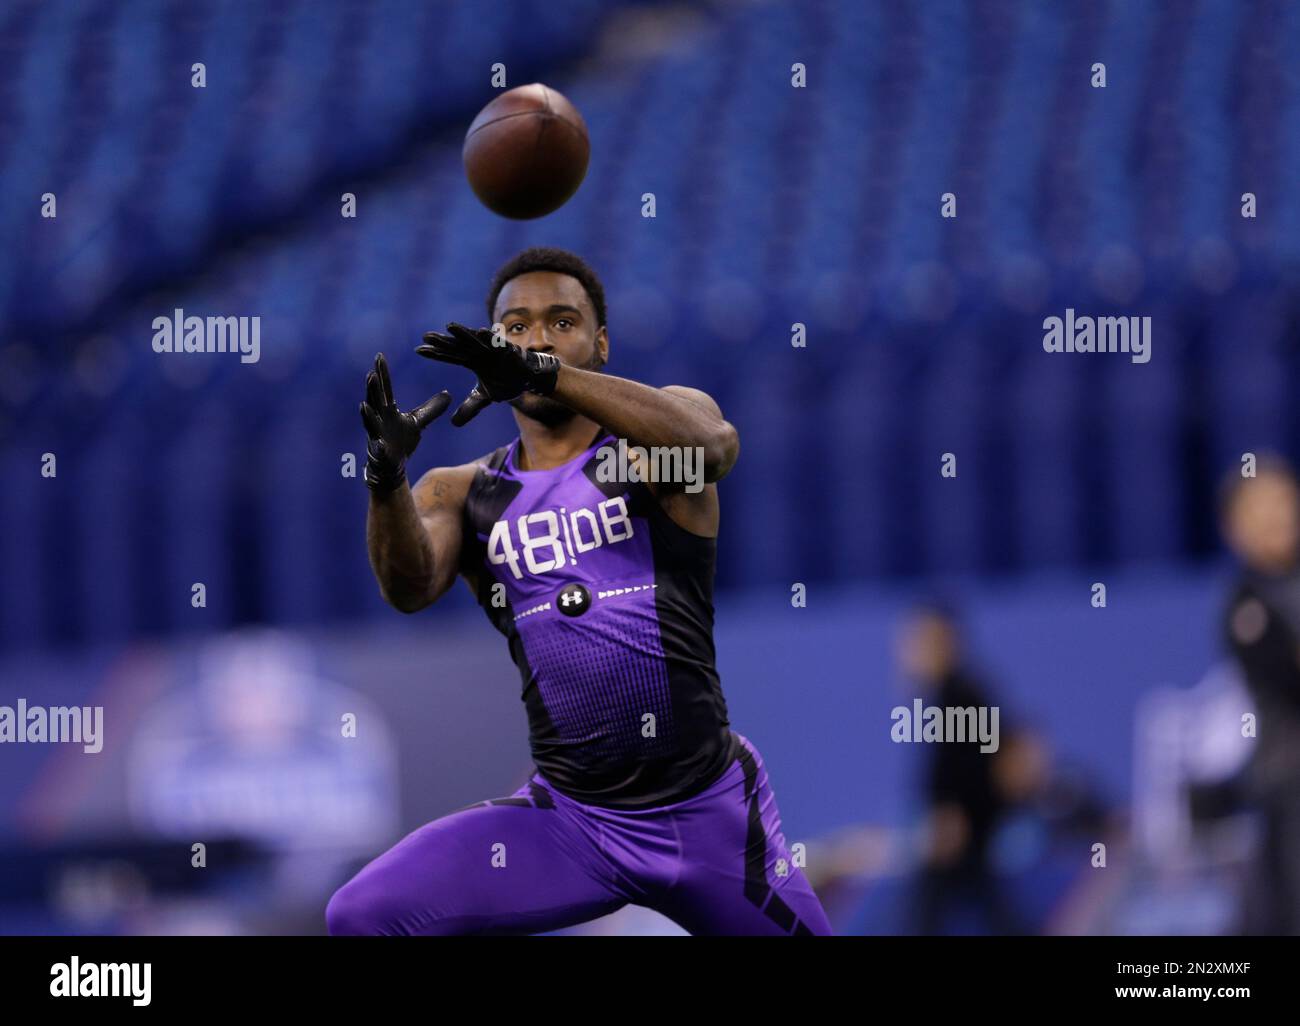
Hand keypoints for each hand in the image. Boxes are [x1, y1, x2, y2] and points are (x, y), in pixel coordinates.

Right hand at [359, 353, 450, 493]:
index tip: (379, 356)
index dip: (382, 373)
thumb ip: (431, 408)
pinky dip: (372, 437)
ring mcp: (376, 434)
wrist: (392, 465)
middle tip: (371, 373)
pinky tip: (372, 431)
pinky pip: (374, 442)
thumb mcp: (418, 422)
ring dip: (368, 411)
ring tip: (365, 402)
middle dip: (372, 387)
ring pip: (370, 419)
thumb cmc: (401, 441)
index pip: (385, 389)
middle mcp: (379, 419)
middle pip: (375, 400)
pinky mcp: (378, 449)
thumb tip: (448, 394)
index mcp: (388, 410)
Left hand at [416, 322, 560, 425]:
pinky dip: (491, 338)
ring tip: (450, 326)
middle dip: (443, 341)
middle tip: (425, 336)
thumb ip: (469, 408)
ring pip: (474, 339)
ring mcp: (492, 349)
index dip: (435, 353)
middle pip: (457, 345)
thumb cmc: (505, 383)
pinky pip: (498, 342)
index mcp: (471, 360)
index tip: (418, 351)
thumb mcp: (484, 397)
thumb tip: (453, 423)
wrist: (527, 379)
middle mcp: (478, 352)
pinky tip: (482, 332)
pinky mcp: (507, 349)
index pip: (449, 355)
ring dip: (463, 333)